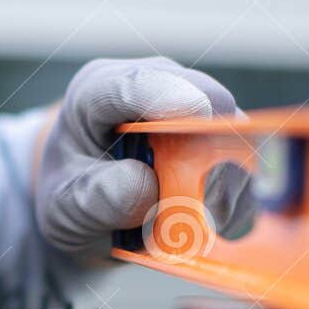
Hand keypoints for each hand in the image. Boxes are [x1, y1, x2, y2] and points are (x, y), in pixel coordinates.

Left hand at [35, 57, 258, 265]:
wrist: (85, 202)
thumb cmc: (70, 193)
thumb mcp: (64, 205)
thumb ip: (98, 197)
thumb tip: (148, 189)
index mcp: (99, 92)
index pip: (133, 84)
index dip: (167, 94)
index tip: (196, 111)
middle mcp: (153, 87)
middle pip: (204, 99)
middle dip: (215, 146)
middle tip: (213, 198)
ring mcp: (191, 109)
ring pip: (232, 129)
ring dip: (231, 176)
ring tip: (216, 222)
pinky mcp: (216, 137)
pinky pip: (243, 159)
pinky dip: (240, 193)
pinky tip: (226, 224)